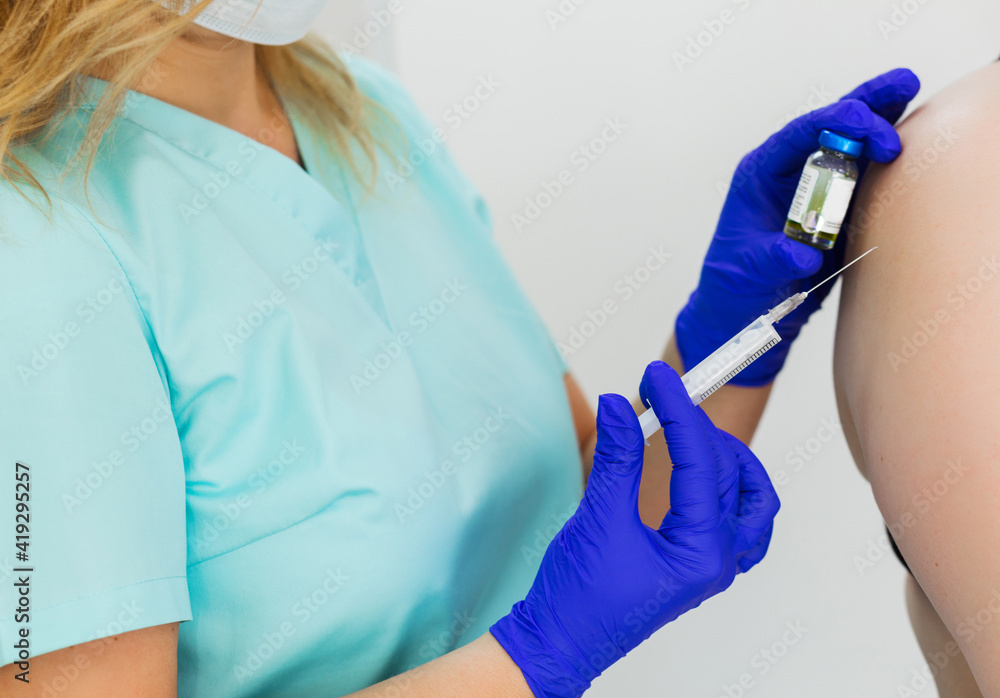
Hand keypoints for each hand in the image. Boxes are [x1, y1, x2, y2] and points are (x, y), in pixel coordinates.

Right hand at [490, 362, 778, 697]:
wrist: (562, 642)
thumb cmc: (579, 596)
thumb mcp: (598, 517)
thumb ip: (617, 457)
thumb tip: (621, 405)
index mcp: (701, 552)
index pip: (701, 462)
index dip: (679, 410)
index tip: (658, 376)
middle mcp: (718, 560)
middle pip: (726, 473)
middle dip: (694, 425)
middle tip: (659, 394)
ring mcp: (714, 567)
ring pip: (749, 500)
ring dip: (727, 458)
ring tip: (693, 429)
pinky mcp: (699, 567)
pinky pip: (741, 527)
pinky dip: (731, 493)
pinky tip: (708, 476)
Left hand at [675, 68, 920, 384]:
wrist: (744, 313)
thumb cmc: (733, 287)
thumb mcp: (747, 272)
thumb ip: (773, 259)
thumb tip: (802, 254)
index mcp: (760, 174)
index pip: (800, 133)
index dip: (839, 123)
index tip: (875, 133)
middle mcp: (786, 173)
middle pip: (828, 127)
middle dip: (865, 104)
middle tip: (904, 82)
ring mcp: (811, 188)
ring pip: (848, 145)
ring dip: (879, 121)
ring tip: (909, 92)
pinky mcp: (831, 209)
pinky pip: (860, 176)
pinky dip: (883, 158)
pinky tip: (908, 142)